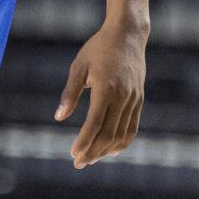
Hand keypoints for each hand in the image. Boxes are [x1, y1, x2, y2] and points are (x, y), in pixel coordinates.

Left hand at [54, 22, 145, 168]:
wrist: (128, 34)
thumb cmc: (98, 48)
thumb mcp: (79, 67)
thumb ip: (70, 93)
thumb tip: (59, 118)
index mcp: (105, 88)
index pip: (94, 124)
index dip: (83, 142)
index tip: (73, 153)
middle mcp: (122, 96)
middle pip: (108, 134)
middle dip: (93, 152)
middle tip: (79, 164)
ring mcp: (133, 99)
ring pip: (121, 133)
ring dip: (106, 150)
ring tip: (92, 159)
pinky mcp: (139, 99)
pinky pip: (132, 126)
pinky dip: (123, 141)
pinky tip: (112, 150)